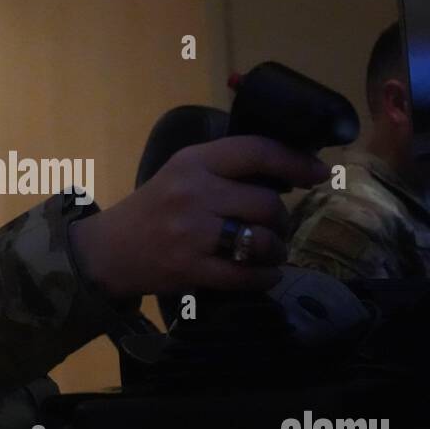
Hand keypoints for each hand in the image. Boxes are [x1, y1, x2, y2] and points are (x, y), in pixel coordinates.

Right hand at [69, 136, 330, 298]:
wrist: (109, 250)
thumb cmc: (154, 208)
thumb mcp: (184, 172)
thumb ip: (226, 168)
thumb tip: (288, 172)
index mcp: (194, 161)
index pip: (256, 151)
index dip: (295, 161)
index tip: (320, 173)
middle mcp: (194, 193)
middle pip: (266, 203)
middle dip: (282, 220)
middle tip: (277, 227)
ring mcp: (191, 233)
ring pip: (260, 240)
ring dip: (276, 250)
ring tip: (270, 252)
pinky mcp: (190, 269)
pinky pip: (245, 276)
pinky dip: (264, 277)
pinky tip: (264, 275)